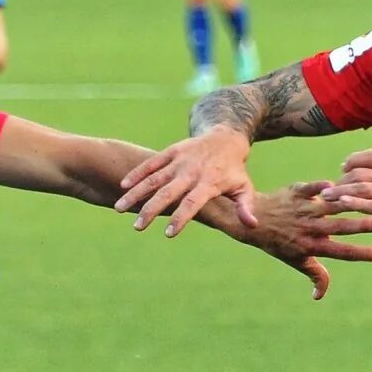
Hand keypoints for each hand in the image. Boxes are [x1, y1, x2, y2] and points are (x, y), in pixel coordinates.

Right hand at [116, 128, 258, 235]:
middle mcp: (190, 172)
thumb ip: (245, 206)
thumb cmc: (234, 169)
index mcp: (208, 183)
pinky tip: (122, 186)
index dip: (181, 218)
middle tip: (138, 227)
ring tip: (120, 209)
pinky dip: (137, 174)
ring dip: (136, 194)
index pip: (192, 203)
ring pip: (154, 178)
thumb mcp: (244, 187)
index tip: (168, 234)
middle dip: (151, 210)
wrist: (225, 137)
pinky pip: (151, 163)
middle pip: (168, 192)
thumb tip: (251, 225)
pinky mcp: (170, 152)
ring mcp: (178, 160)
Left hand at [240, 181, 371, 298]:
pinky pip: (310, 189)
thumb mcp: (295, 260)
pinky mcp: (296, 193)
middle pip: (341, 228)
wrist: (253, 221)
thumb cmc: (277, 243)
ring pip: (330, 208)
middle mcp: (309, 229)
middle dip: (362, 226)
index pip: (343, 252)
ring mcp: (303, 210)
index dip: (364, 254)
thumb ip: (315, 275)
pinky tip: (334, 184)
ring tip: (369, 201)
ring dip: (349, 205)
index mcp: (313, 246)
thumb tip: (319, 295)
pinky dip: (319, 187)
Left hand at [321, 150, 371, 240]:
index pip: (371, 155)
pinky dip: (355, 203)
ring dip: (341, 191)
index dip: (353, 160)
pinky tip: (342, 203)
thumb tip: (367, 173)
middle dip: (341, 180)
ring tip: (326, 197)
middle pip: (361, 172)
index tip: (342, 168)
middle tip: (327, 189)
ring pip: (363, 187)